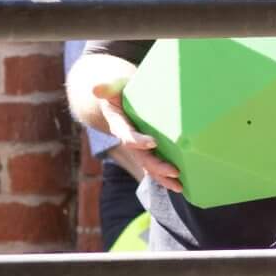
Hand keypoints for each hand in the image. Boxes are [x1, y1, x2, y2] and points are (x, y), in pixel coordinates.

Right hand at [87, 75, 181, 192]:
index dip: (138, 141)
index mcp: (119, 126)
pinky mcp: (146, 151)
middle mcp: (128, 141)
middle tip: (175, 172)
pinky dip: (165, 177)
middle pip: (141, 158)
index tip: (153, 142)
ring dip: (163, 178)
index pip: (127, 136)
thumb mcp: (112, 88)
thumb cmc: (118, 93)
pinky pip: (154, 167)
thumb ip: (106, 88)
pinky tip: (180, 185)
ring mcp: (138, 148)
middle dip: (157, 167)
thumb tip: (95, 89)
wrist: (118, 102)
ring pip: (149, 167)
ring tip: (179, 187)